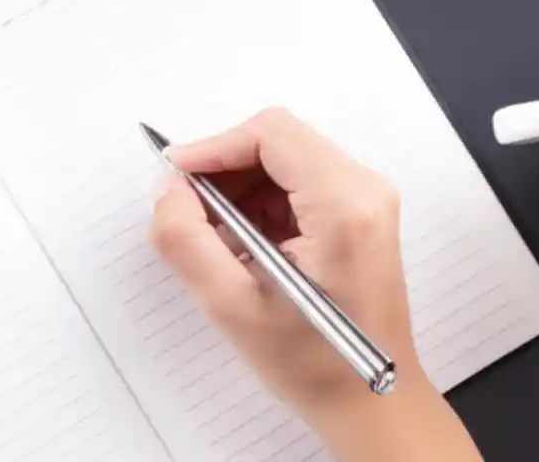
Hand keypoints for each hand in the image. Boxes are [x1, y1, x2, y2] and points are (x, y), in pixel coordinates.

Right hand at [151, 108, 481, 461]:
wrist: (370, 403)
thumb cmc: (316, 366)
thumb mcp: (231, 305)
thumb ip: (186, 239)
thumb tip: (168, 188)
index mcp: (344, 207)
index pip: (271, 135)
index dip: (214, 148)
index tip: (176, 176)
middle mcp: (365, 192)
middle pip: (278, 141)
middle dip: (225, 168)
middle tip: (189, 209)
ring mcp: (367, 201)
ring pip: (285, 159)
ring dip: (241, 188)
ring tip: (217, 238)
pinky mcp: (359, 214)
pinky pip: (298, 183)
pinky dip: (261, 202)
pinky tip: (244, 245)